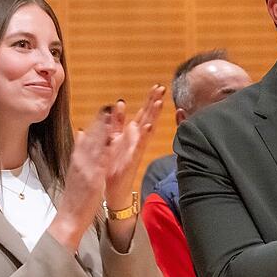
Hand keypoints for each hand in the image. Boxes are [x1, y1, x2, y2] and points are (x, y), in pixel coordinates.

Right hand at [48, 111, 110, 252]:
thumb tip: (81, 134)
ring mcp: (86, 170)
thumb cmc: (75, 197)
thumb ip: (79, 153)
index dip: (96, 123)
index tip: (104, 110)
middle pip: (91, 138)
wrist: (69, 217)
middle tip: (111, 106)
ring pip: (95, 147)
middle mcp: (80, 162)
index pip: (87, 137)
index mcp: (77, 160)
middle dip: (101, 122)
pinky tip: (112, 143)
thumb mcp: (75, 172)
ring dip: (104, 132)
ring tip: (112, 119)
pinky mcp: (92, 180)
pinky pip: (100, 164)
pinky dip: (106, 151)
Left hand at [104, 84, 164, 208]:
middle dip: (155, 103)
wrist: (113, 190)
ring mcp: (136, 149)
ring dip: (153, 116)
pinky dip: (142, 136)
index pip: (143, 114)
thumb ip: (116, 122)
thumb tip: (119, 103)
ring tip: (159, 102)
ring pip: (146, 129)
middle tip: (162, 88)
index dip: (150, 100)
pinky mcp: (132, 159)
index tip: (157, 86)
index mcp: (131, 135)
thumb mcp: (113, 139)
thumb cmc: (114, 166)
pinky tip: (147, 127)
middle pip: (148, 118)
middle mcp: (137, 141)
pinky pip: (138, 146)